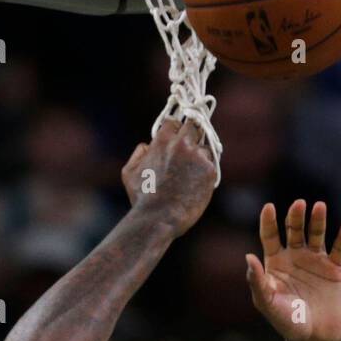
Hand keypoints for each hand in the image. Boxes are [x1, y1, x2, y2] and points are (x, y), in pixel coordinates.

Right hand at [121, 120, 216, 236]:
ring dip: (199, 156)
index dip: (174, 130)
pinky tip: (196, 184)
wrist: (160, 218)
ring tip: (190, 174)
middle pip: (193, 127)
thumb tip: (147, 146)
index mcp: (162, 141)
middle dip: (190, 136)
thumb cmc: (142, 199)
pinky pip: (211, 164)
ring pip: (204, 147)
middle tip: (188, 149)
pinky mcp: (210, 170)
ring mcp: (198, 156)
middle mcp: (182, 144)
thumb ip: (138, 154)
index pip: (173, 122)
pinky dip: (205, 172)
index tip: (175, 137)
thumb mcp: (129, 173)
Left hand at [246, 200, 340, 340]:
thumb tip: (248, 257)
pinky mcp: (336, 269)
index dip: (269, 221)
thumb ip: (257, 281)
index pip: (270, 236)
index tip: (269, 207)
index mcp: (276, 263)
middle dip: (296, 216)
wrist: (314, 339)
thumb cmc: (287, 322)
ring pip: (317, 234)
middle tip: (299, 204)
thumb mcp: (268, 303)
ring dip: (318, 220)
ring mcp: (317, 261)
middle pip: (294, 230)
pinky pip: (340, 249)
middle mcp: (296, 257)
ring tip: (319, 207)